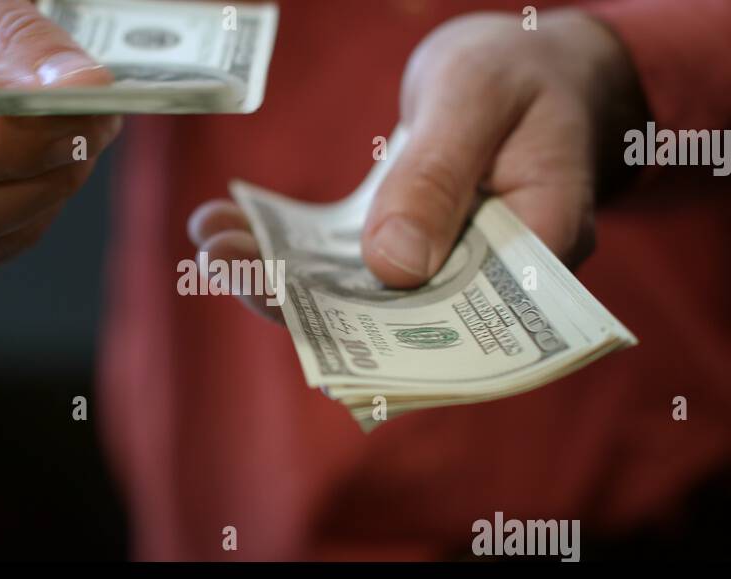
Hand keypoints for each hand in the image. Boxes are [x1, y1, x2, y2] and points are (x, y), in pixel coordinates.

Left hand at [189, 9, 646, 320]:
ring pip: (356, 297)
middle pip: (393, 322)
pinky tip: (232, 223)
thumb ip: (439, 179)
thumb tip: (391, 268)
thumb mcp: (477, 99)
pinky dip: (288, 246)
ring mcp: (442, 270)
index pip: (466, 325)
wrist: (527, 65)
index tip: (299, 312)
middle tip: (227, 266)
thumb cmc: (521, 72)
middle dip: (302, 301)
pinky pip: (343, 262)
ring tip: (214, 242)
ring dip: (281, 276)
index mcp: (538, 252)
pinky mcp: (405, 247)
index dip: (381, 338)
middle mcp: (489, 283)